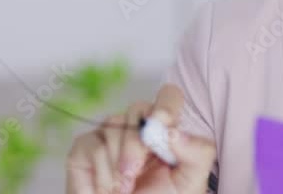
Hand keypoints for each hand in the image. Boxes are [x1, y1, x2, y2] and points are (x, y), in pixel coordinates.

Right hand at [65, 83, 216, 193]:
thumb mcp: (190, 180)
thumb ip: (197, 153)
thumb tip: (175, 132)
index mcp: (167, 128)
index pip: (169, 97)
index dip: (165, 105)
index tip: (162, 122)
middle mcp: (138, 124)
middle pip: (137, 109)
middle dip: (135, 145)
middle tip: (134, 175)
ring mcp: (110, 132)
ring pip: (112, 126)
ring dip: (118, 166)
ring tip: (123, 188)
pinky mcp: (85, 146)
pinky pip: (91, 146)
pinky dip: (101, 173)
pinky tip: (106, 188)